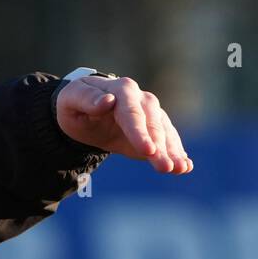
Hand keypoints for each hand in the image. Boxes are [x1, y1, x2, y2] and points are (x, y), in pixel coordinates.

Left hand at [55, 75, 192, 173]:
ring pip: (165, 133)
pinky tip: (186, 166)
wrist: (86, 112)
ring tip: (181, 169)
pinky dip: (177, 153)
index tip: (148, 150)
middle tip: (166, 167)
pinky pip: (169, 141)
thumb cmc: (76, 106)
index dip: (141, 132)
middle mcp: (142, 99)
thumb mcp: (71, 100)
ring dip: (174, 152)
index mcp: (121, 89)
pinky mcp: (156, 130)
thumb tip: (107, 101)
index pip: (132, 113)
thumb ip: (86, 99)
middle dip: (161, 146)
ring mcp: (152, 114)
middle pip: (154, 124)